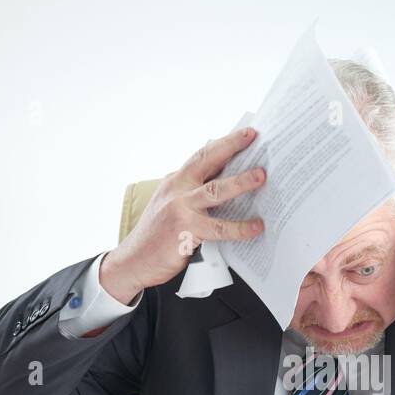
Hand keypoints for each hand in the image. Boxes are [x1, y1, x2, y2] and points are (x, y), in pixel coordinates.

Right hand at [100, 126, 266, 302]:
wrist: (134, 261)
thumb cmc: (157, 236)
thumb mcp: (171, 204)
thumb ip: (192, 193)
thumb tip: (225, 184)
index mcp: (175, 181)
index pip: (201, 155)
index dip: (224, 142)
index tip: (245, 134)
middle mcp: (177, 190)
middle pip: (207, 161)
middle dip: (231, 146)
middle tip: (253, 137)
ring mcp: (180, 209)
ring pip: (216, 191)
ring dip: (241, 182)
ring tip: (261, 177)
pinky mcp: (186, 231)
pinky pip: (219, 228)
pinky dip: (240, 228)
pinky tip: (255, 227)